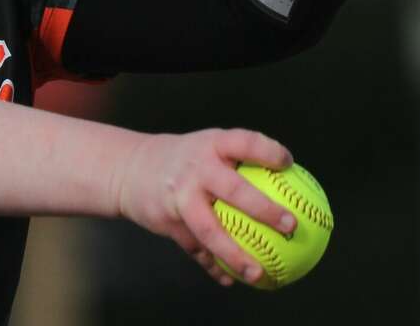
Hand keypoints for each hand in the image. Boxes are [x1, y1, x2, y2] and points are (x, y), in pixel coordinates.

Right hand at [114, 128, 295, 285]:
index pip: (244, 143)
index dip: (267, 152)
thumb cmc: (183, 160)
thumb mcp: (206, 146)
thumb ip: (238, 159)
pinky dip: (213, 265)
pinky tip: (228, 278)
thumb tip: (287, 180)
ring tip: (258, 273)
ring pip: (211, 230)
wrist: (128, 169)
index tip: (288, 164)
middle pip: (233, 190)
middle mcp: (196, 169)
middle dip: (263, 209)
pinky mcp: (168, 221)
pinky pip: (195, 248)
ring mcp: (180, 196)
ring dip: (235, 254)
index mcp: (211, 145)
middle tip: (290, 225)